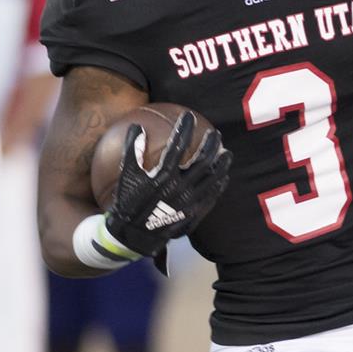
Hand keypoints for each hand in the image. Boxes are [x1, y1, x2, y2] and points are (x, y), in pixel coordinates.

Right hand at [104, 109, 231, 256]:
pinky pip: (212, 196)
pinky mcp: (194, 213)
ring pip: (213, 178)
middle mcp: (180, 187)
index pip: (178, 145)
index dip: (184, 128)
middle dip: (211, 143)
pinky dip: (219, 184)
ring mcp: (189, 201)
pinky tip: (223, 176)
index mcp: (163, 176)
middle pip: (203, 160)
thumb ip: (132, 150)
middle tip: (215, 133)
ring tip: (226, 152)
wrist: (134, 234)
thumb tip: (137, 126)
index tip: (188, 116)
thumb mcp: (126, 175)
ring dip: (222, 163)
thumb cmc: (128, 202)